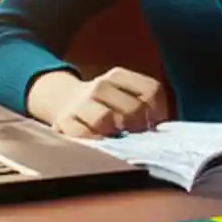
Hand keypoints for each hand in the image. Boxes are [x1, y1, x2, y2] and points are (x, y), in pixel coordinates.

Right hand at [49, 67, 169, 138]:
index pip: (151, 90)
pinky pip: (84, 135)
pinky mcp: (65, 121)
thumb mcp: (122, 92)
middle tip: (137, 135)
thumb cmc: (103, 102)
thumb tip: (159, 126)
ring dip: (117, 133)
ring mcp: (81, 103)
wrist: (62, 99)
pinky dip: (96, 142)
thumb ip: (143, 104)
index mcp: (118, 76)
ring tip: (118, 139)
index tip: (155, 123)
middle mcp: (100, 86)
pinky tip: (101, 144)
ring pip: (105, 119)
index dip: (159, 112)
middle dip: (139, 126)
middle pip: (133, 108)